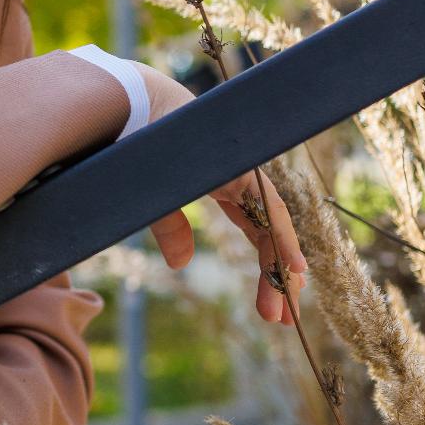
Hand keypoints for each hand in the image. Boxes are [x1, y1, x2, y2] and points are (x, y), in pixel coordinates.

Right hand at [132, 64, 307, 324]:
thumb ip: (171, 228)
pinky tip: (294, 269)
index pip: (256, 229)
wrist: (130, 105)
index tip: (273, 303)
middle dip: (278, 278)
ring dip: (281, 271)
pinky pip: (269, 209)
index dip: (268, 264)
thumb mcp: (153, 199)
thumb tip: (183, 264)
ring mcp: (243, 172)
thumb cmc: (137, 145)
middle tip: (285, 319)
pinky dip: (283, 240)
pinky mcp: (240, 169)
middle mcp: (240, 179)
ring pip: (274, 227)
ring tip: (285, 310)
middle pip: (270, 234)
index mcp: (223, 184)